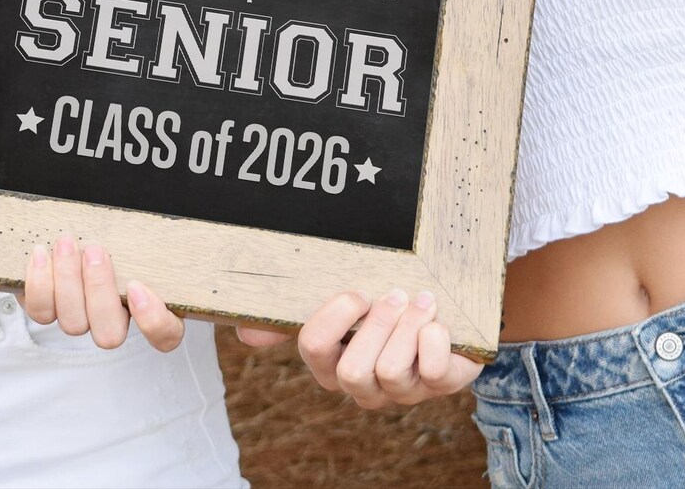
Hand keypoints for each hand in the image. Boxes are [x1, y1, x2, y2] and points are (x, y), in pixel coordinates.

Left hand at [22, 236, 184, 351]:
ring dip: (67, 282)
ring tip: (66, 244)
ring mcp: (82, 317)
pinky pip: (41, 311)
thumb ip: (155, 233)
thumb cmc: (120, 230)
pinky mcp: (51, 308)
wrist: (76, 231)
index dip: (152, 320)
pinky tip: (41, 253)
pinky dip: (39, 283)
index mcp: (151, 305)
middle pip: (109, 333)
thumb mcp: (144, 230)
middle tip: (96, 251)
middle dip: (99, 290)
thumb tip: (178, 202)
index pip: (165, 335)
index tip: (138, 286)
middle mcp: (116, 319)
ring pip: (74, 324)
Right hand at [297, 289, 483, 409]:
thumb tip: (245, 333)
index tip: (357, 293)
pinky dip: (436, 340)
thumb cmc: (381, 305)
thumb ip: (299, 314)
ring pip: (391, 372)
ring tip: (422, 301)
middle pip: (353, 372)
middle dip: (377, 325)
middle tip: (395, 294)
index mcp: (331, 362)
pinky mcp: (439, 387)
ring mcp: (400, 391)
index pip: (314, 348)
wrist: (439, 309)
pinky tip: (438, 323)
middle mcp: (362, 385)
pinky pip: (434, 373)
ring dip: (410, 325)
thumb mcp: (342, 304)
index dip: (335, 318)